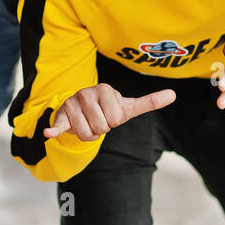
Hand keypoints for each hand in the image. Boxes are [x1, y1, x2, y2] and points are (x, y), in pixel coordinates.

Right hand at [44, 83, 175, 140]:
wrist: (82, 110)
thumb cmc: (107, 109)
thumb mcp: (126, 107)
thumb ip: (149, 102)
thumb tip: (173, 94)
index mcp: (106, 89)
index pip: (115, 119)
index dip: (113, 123)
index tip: (109, 114)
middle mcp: (87, 92)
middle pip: (101, 128)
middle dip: (101, 130)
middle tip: (97, 120)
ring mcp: (72, 103)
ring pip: (86, 134)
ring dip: (88, 135)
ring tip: (87, 123)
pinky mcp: (60, 114)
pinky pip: (59, 123)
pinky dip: (54, 129)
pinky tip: (50, 132)